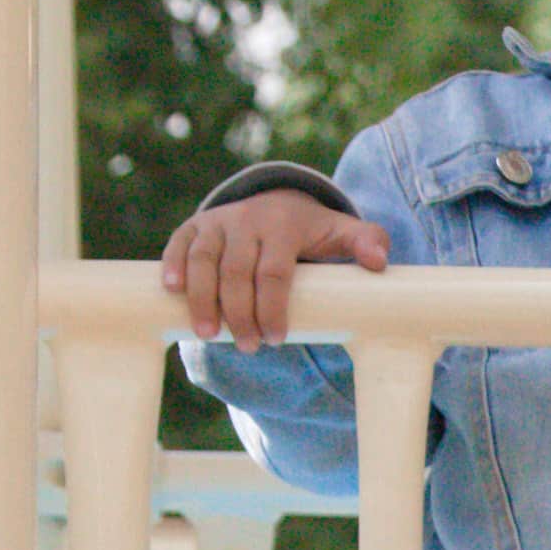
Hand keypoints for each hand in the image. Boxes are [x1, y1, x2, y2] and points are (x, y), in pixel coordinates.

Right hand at [160, 181, 385, 347]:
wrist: (277, 203)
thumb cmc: (314, 232)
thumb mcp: (344, 233)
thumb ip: (369, 243)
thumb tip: (379, 263)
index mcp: (284, 224)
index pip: (275, 271)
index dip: (272, 308)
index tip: (276, 339)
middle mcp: (248, 219)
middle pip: (236, 271)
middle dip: (239, 313)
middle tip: (247, 346)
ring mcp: (218, 221)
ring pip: (204, 260)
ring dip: (202, 299)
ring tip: (207, 336)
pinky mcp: (195, 225)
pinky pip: (179, 244)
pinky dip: (172, 266)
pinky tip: (171, 292)